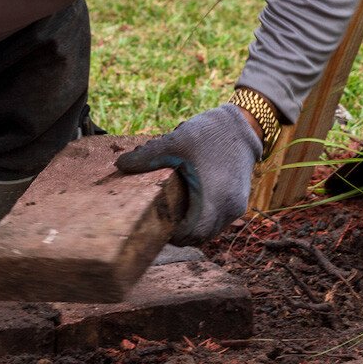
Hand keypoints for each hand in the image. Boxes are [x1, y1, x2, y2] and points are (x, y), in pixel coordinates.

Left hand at [115, 103, 261, 245]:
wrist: (242, 125)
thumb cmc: (208, 134)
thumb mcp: (175, 142)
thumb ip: (147, 156)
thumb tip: (120, 165)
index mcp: (213, 200)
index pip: (190, 236)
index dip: (172, 235)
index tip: (159, 224)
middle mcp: (229, 209)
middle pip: (200, 238)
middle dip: (181, 234)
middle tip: (163, 220)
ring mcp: (237, 207)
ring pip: (211, 232)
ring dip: (194, 228)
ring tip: (177, 213)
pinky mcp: (240, 202)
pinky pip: (220, 222)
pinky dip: (205, 219)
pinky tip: (193, 204)